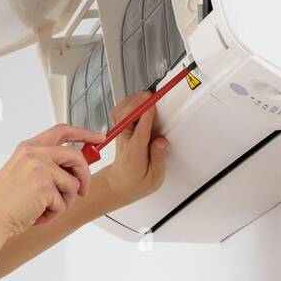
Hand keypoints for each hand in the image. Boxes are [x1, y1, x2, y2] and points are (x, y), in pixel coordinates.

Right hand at [0, 123, 107, 237]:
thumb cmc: (4, 201)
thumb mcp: (22, 172)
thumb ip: (46, 164)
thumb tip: (74, 169)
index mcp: (28, 147)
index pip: (62, 131)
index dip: (83, 133)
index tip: (98, 138)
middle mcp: (35, 153)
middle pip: (76, 157)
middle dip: (84, 176)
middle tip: (83, 192)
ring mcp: (40, 169)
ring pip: (72, 184)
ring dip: (64, 201)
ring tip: (45, 208)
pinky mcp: (45, 187)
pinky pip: (63, 203)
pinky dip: (54, 214)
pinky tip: (37, 215)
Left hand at [103, 89, 169, 206]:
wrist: (119, 185)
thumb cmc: (137, 182)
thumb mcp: (154, 177)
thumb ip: (159, 158)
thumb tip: (162, 141)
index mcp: (134, 154)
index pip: (139, 131)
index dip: (146, 116)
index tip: (154, 105)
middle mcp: (124, 142)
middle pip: (125, 117)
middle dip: (137, 103)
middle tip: (151, 95)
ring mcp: (119, 135)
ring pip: (119, 112)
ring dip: (132, 101)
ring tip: (146, 96)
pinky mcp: (118, 131)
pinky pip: (119, 113)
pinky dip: (127, 104)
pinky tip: (137, 101)